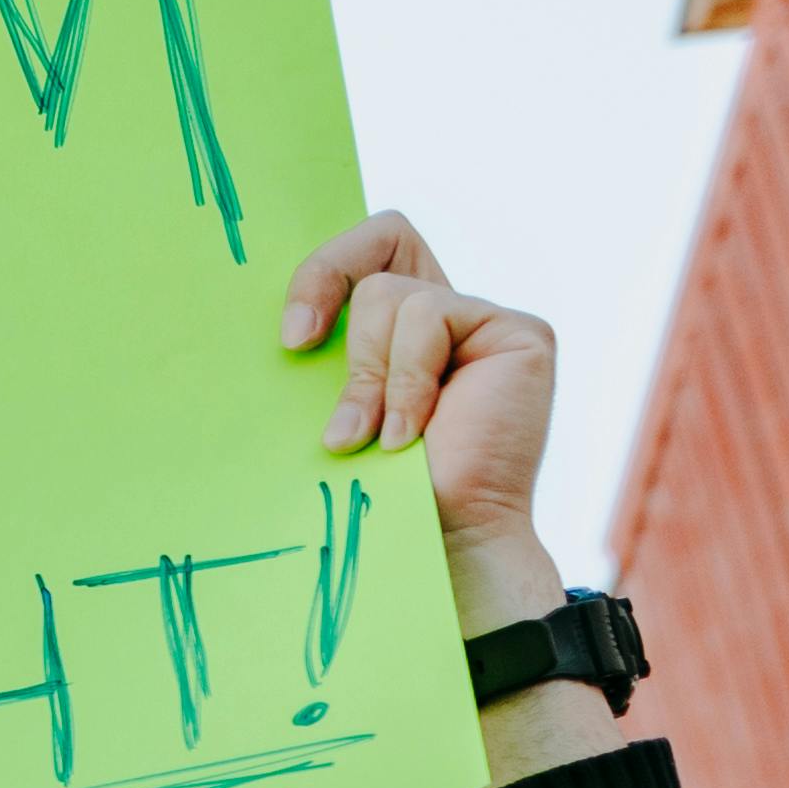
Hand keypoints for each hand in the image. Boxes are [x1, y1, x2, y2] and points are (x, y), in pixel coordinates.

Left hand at [283, 215, 565, 623]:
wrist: (431, 546)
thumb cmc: (371, 492)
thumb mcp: (330, 405)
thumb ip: (324, 351)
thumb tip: (269, 312)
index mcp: (402, 327)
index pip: (373, 245)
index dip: (325, 266)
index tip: (288, 337)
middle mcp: (449, 314)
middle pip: (382, 242)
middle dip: (328, 297)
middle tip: (296, 349)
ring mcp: (487, 323)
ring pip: (391, 296)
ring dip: (367, 375)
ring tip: (376, 438)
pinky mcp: (519, 334)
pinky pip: (431, 317)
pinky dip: (405, 380)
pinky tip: (409, 435)